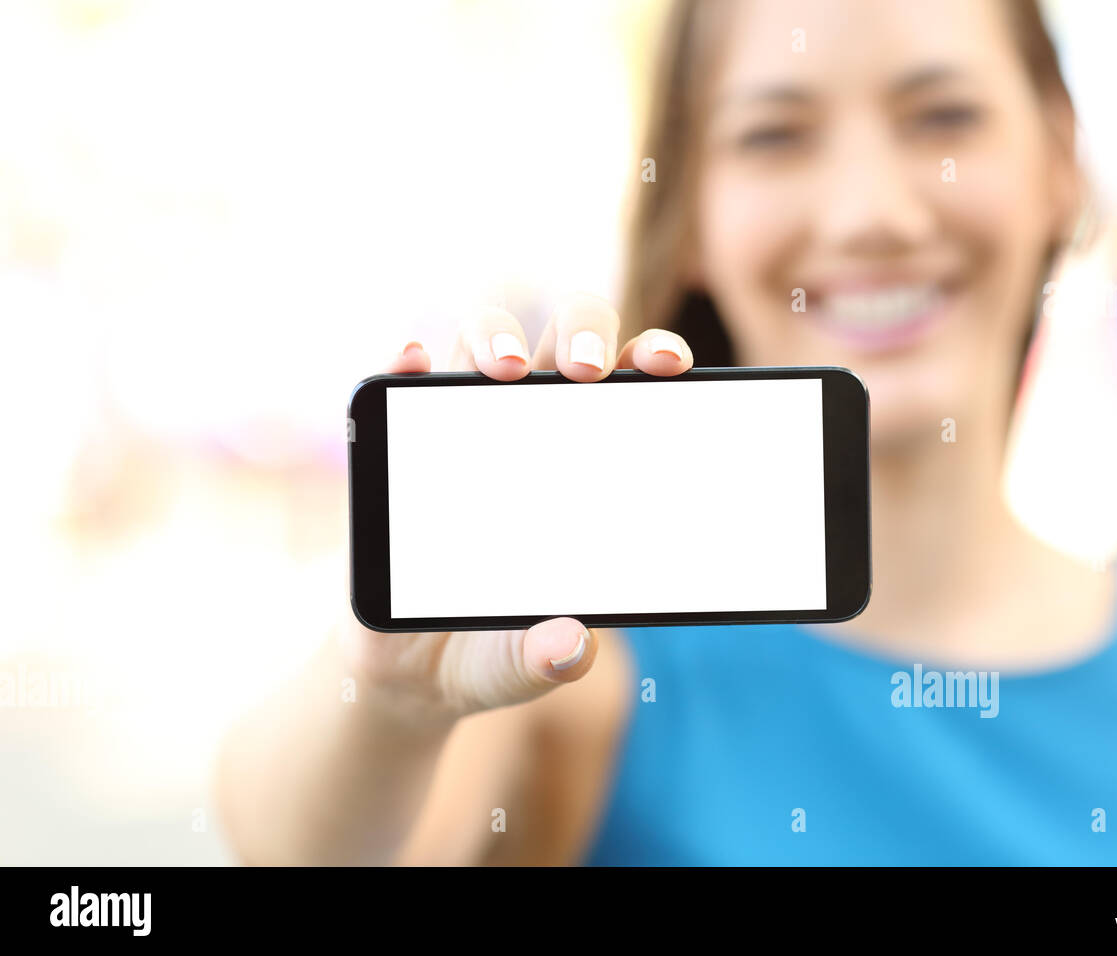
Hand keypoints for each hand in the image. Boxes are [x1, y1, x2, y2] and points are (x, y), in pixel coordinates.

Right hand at [338, 293, 694, 723]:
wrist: (405, 667)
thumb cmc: (490, 647)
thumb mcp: (524, 662)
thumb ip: (549, 657)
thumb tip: (571, 646)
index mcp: (590, 462)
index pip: (633, 386)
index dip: (655, 356)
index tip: (671, 365)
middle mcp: (533, 426)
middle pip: (565, 338)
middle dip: (584, 333)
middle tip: (586, 371)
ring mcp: (465, 424)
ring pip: (485, 340)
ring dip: (497, 337)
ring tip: (505, 372)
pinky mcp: (400, 439)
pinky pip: (402, 383)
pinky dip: (407, 361)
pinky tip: (414, 359)